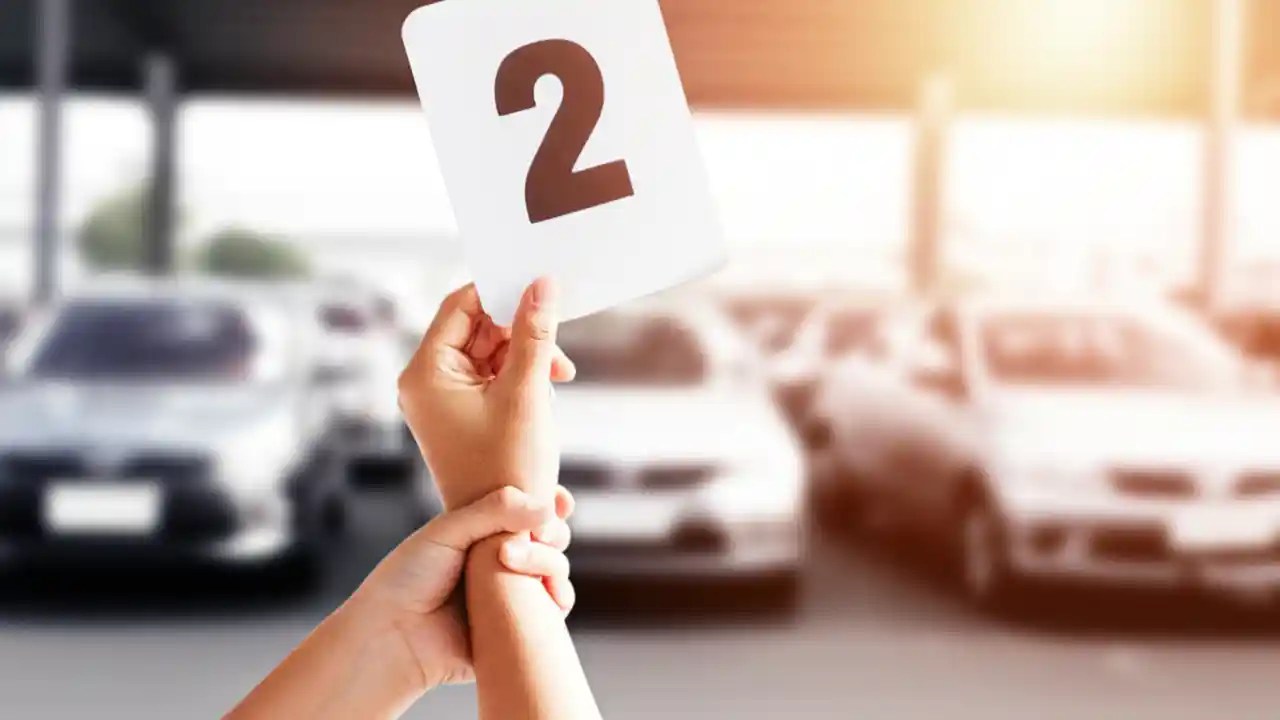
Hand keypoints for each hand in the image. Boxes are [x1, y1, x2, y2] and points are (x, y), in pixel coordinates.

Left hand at [348, 485, 575, 691]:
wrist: (393, 636)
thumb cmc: (408, 579)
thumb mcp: (448, 530)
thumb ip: (496, 510)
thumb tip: (549, 507)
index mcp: (484, 531)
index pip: (529, 509)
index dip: (551, 502)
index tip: (561, 501)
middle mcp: (502, 559)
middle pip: (550, 537)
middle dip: (551, 531)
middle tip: (535, 534)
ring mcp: (512, 592)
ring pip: (556, 569)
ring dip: (548, 561)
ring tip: (512, 562)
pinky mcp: (519, 626)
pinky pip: (554, 610)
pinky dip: (557, 596)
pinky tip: (544, 591)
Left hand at [397, 278, 574, 509]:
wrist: (500, 533)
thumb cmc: (507, 469)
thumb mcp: (527, 394)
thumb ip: (535, 334)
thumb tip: (543, 285)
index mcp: (425, 372)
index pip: (461, 305)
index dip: (501, 293)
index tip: (541, 291)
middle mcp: (425, 382)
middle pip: (477, 327)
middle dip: (521, 334)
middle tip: (557, 354)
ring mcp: (441, 399)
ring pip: (489, 352)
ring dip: (526, 359)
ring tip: (554, 382)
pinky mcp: (460, 414)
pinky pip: (491, 377)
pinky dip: (520, 379)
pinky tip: (542, 397)